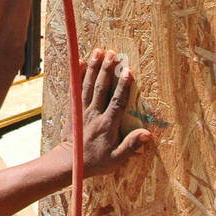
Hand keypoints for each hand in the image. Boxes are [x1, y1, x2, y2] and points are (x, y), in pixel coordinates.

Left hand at [58, 49, 151, 177]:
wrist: (68, 163)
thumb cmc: (95, 162)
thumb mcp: (116, 159)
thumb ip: (131, 146)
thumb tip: (147, 134)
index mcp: (107, 125)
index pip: (117, 101)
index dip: (123, 86)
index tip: (127, 71)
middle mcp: (94, 114)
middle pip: (101, 88)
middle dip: (107, 69)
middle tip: (112, 53)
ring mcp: (82, 110)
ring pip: (88, 85)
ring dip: (94, 68)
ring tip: (98, 51)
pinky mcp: (73, 109)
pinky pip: (75, 89)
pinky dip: (78, 76)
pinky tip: (81, 63)